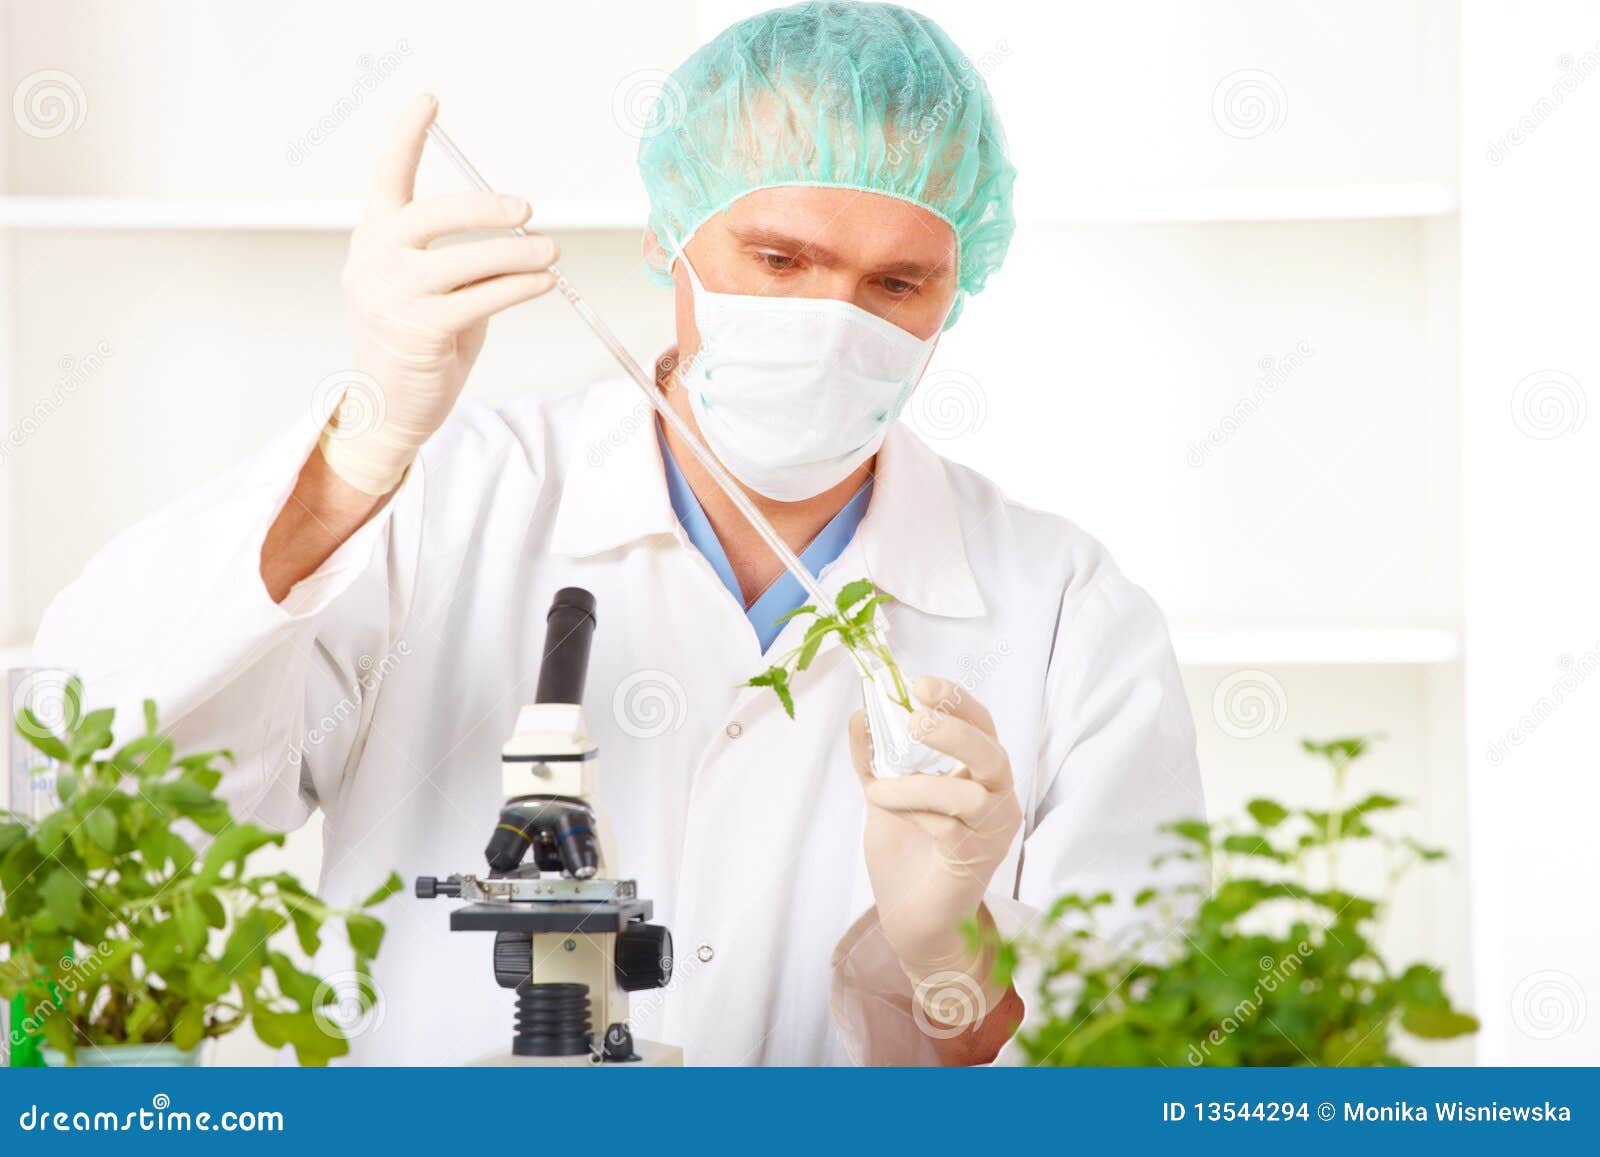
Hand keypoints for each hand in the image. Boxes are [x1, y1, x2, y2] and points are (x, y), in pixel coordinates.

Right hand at [323, 93, 559, 494]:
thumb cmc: (418, 343)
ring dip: (517, 253)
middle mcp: (375, 260)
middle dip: (485, 208)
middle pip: (432, 214)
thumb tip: (517, 236)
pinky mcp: (419, 330)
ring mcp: (392, 295)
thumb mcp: (431, 289)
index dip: (407, 137)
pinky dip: (518, 286)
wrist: (390, 407)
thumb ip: (457, 258)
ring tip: (551, 251)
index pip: (387, 177)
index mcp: (375, 239)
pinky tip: (543, 281)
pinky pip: (481, 298)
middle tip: (525, 208)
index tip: (429, 101)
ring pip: (465, 260)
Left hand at [848, 675, 1022, 1030]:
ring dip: (917, 783)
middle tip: (915, 718)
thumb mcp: (884, 795)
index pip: (981, 725)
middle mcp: (996, 798)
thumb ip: (873, 757)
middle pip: (992, 752)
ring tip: (876, 787)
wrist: (913, 919)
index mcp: (980, 774)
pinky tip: (887, 807)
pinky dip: (912, 810)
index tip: (919, 683)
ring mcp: (991, 832)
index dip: (955, 700)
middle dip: (954, 730)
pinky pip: (947, 826)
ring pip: (968, 792)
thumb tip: (858, 714)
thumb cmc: (908, 853)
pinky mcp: (975, 860)